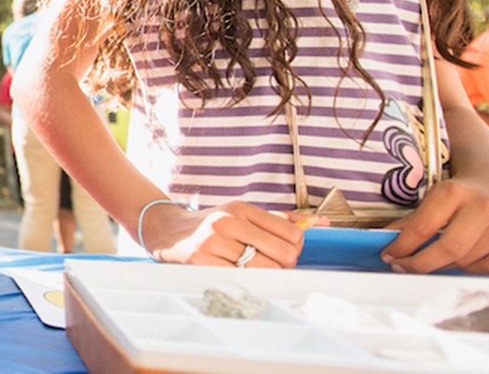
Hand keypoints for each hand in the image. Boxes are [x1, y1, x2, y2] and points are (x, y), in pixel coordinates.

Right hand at [139, 200, 311, 267]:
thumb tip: (320, 222)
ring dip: (268, 274)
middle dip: (285, 263)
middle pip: (283, 253)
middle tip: (274, 263)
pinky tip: (241, 272)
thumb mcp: (243, 213)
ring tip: (258, 268)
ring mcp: (214, 242)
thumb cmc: (211, 224)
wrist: (168, 231)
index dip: (295, 246)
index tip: (285, 249)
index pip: (291, 232)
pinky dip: (248, 279)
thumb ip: (281, 219)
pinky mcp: (202, 261)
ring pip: (265, 269)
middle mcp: (228, 222)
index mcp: (241, 208)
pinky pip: (242, 278)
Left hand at [382, 169, 488, 274]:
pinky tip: (469, 258)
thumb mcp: (439, 193)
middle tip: (405, 266)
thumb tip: (389, 241)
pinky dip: (476, 268)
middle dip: (420, 264)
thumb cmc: (468, 188)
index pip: (422, 228)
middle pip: (447, 250)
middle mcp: (486, 206)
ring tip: (441, 257)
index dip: (401, 247)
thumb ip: (415, 218)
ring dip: (448, 265)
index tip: (389, 256)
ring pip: (469, 262)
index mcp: (457, 191)